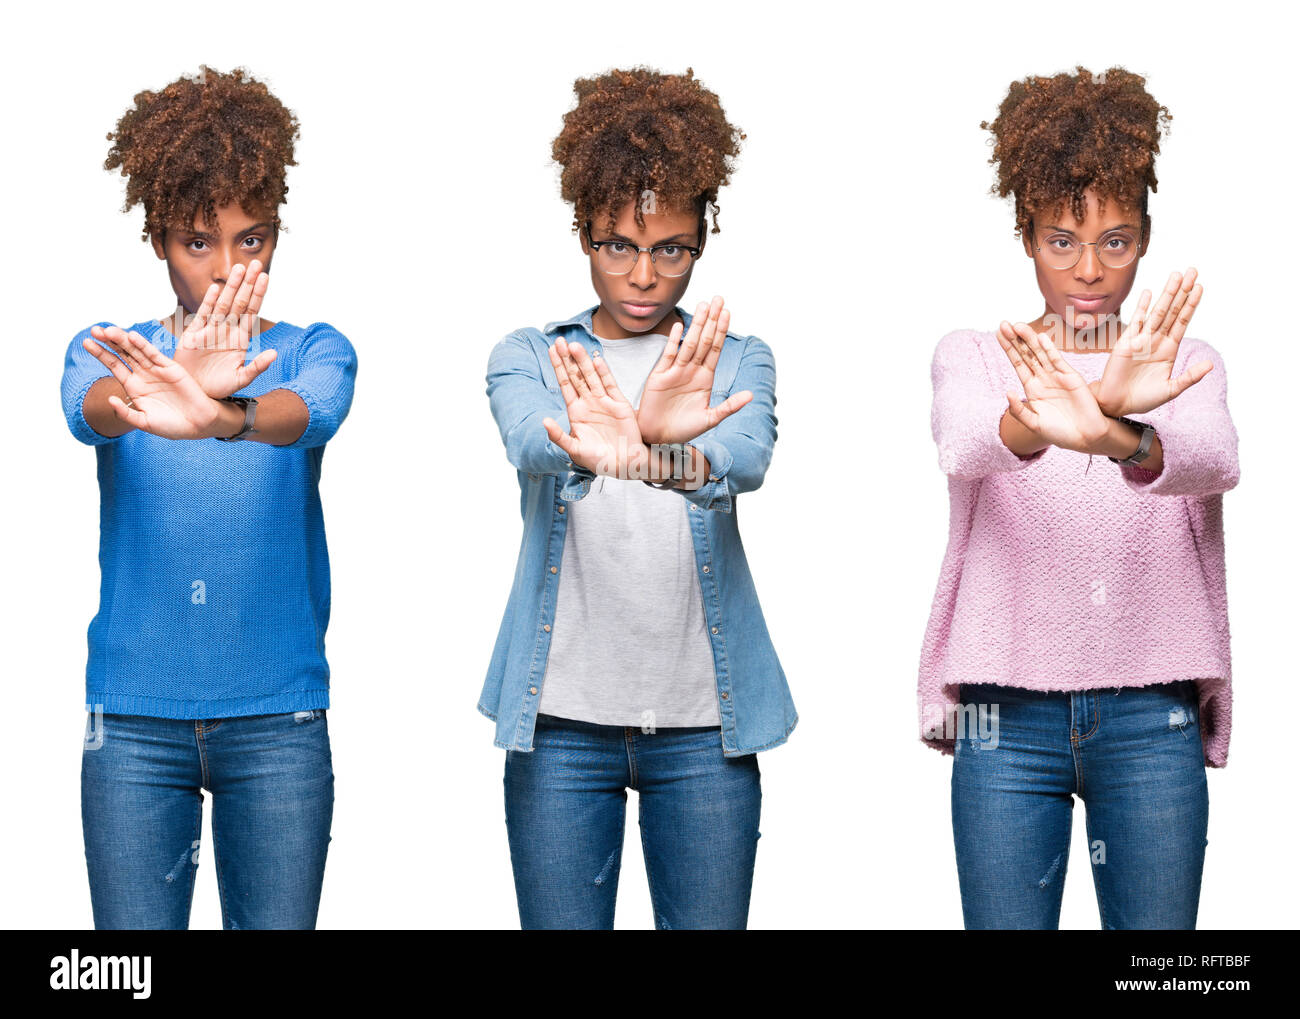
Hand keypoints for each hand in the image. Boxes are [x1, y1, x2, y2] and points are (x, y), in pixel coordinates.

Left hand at [83, 327, 227, 439]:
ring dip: (123, 340)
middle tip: (94, 330)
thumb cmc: (172, 426)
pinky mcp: (171, 368)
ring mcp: (157, 370)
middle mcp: (144, 375)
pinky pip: (154, 354)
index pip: (114, 366)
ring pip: (136, 351)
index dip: (101, 354)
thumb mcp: (144, 423)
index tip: (86, 343)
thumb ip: (126, 412)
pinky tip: (132, 337)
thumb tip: (109, 399)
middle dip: (108, 342)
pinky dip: (144, 345)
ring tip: (109, 330)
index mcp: (134, 387)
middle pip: (123, 354)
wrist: (199, 425)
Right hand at [171, 260, 277, 398]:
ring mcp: (210, 330)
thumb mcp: (241, 379)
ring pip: (223, 304)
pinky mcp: (193, 335)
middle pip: (239, 302)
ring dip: (230, 286)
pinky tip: (216, 288)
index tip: (265, 276)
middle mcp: (227, 331)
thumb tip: (274, 353)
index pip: (252, 311)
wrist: (195, 393)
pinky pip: (203, 314)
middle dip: (247, 283)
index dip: (258, 294)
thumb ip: (257, 367)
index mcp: (240, 339)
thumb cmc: (219, 387)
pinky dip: (209, 301)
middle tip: (255, 263)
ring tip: (239, 268)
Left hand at [542, 337, 650, 478]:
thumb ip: (559, 436)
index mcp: (576, 412)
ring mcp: (604, 401)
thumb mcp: (574, 449)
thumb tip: (543, 421)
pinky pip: (610, 385)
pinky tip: (596, 360)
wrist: (624, 465)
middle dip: (567, 358)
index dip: (558, 367)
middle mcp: (588, 403)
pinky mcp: (619, 404)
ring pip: (591, 376)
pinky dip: (604, 373)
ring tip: (574, 345)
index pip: (564, 384)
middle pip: (576, 376)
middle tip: (560, 340)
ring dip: (582, 361)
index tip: (551, 350)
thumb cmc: (599, 460)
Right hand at [635, 295, 751, 443]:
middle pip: (705, 340)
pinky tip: (679, 326)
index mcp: (705, 378)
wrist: (657, 437)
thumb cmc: (683, 429)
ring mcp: (676, 371)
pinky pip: (669, 355)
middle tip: (718, 299)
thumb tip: (751, 394)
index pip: (716, 349)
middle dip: (712, 320)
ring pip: (689, 343)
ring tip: (704, 305)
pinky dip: (674, 341)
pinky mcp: (660, 375)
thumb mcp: (710, 419)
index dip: (722, 331)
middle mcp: (692, 370)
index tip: (728, 312)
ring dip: (697, 324)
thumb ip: (729, 406)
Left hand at [997, 321, 1109, 453]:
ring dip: (1029, 339)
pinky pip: (1057, 361)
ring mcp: (1057, 376)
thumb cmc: (1060, 432)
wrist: (1085, 437)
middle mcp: (1043, 379)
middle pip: (1027, 354)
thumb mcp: (1034, 424)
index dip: (1009, 349)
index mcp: (1032, 389)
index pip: (1018, 363)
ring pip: (1040, 354)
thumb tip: (1008, 392)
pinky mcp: (1071, 377)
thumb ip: (1019, 410)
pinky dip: (1049, 349)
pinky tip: (1041, 337)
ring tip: (1018, 325)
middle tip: (1003, 323)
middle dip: (1015, 339)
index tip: (998, 334)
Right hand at [1093, 267, 1211, 416]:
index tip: (1200, 287)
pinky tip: (1148, 293)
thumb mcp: (1171, 390)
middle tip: (1192, 271)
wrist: (1116, 405)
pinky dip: (1142, 307)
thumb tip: (1210, 365)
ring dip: (1168, 294)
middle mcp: (1156, 341)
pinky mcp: (1126, 343)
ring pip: (1157, 312)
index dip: (1191, 304)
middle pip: (1172, 311)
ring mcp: (1141, 340)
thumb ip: (1190, 377)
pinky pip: (1136, 321)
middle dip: (1183, 291)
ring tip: (1177, 275)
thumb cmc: (1142, 399)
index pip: (1182, 322)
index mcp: (1168, 350)